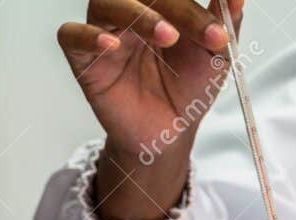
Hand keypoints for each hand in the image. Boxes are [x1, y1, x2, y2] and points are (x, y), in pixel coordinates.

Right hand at [57, 0, 244, 219]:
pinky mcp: (82, 56)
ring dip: (138, 16)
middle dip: (178, 8)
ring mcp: (103, 29)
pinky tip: (112, 45)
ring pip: (106, 2)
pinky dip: (89, 36)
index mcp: (158, 3)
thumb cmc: (189, 86)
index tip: (222, 28)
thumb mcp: (215, 54)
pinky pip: (72, 35)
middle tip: (208, 34)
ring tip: (168, 36)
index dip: (193, 5)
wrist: (172, 131)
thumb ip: (223, 21)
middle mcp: (128, 8)